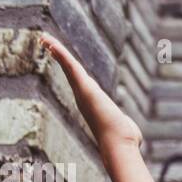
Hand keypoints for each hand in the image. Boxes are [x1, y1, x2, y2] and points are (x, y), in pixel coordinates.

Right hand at [39, 33, 142, 149]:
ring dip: (56, 50)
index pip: (79, 80)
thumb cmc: (124, 141)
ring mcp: (82, 92)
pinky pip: (71, 67)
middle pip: (69, 71)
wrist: (119, 144)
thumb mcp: (127, 131)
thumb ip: (129, 131)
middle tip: (46, 42)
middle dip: (58, 55)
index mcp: (90, 102)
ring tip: (45, 38)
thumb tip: (136, 139)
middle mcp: (83, 96)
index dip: (71, 69)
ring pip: (67, 66)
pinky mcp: (85, 88)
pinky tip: (52, 44)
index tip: (64, 59)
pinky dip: (61, 55)